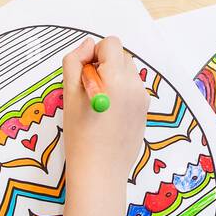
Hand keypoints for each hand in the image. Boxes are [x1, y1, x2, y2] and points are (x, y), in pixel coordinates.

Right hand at [61, 36, 148, 183]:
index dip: (94, 53)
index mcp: (116, 78)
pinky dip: (121, 92)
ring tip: (99, 102)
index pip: (111, 44)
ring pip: (128, 72)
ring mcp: (143, 98)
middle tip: (89, 88)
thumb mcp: (69, 94)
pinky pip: (133, 88)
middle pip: (121, 56)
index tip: (85, 73)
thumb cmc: (80, 134)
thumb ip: (75, 62)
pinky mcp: (145, 110)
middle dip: (105, 64)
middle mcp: (135, 85)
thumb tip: (87, 45)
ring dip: (113, 77)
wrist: (100, 171)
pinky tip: (109, 114)